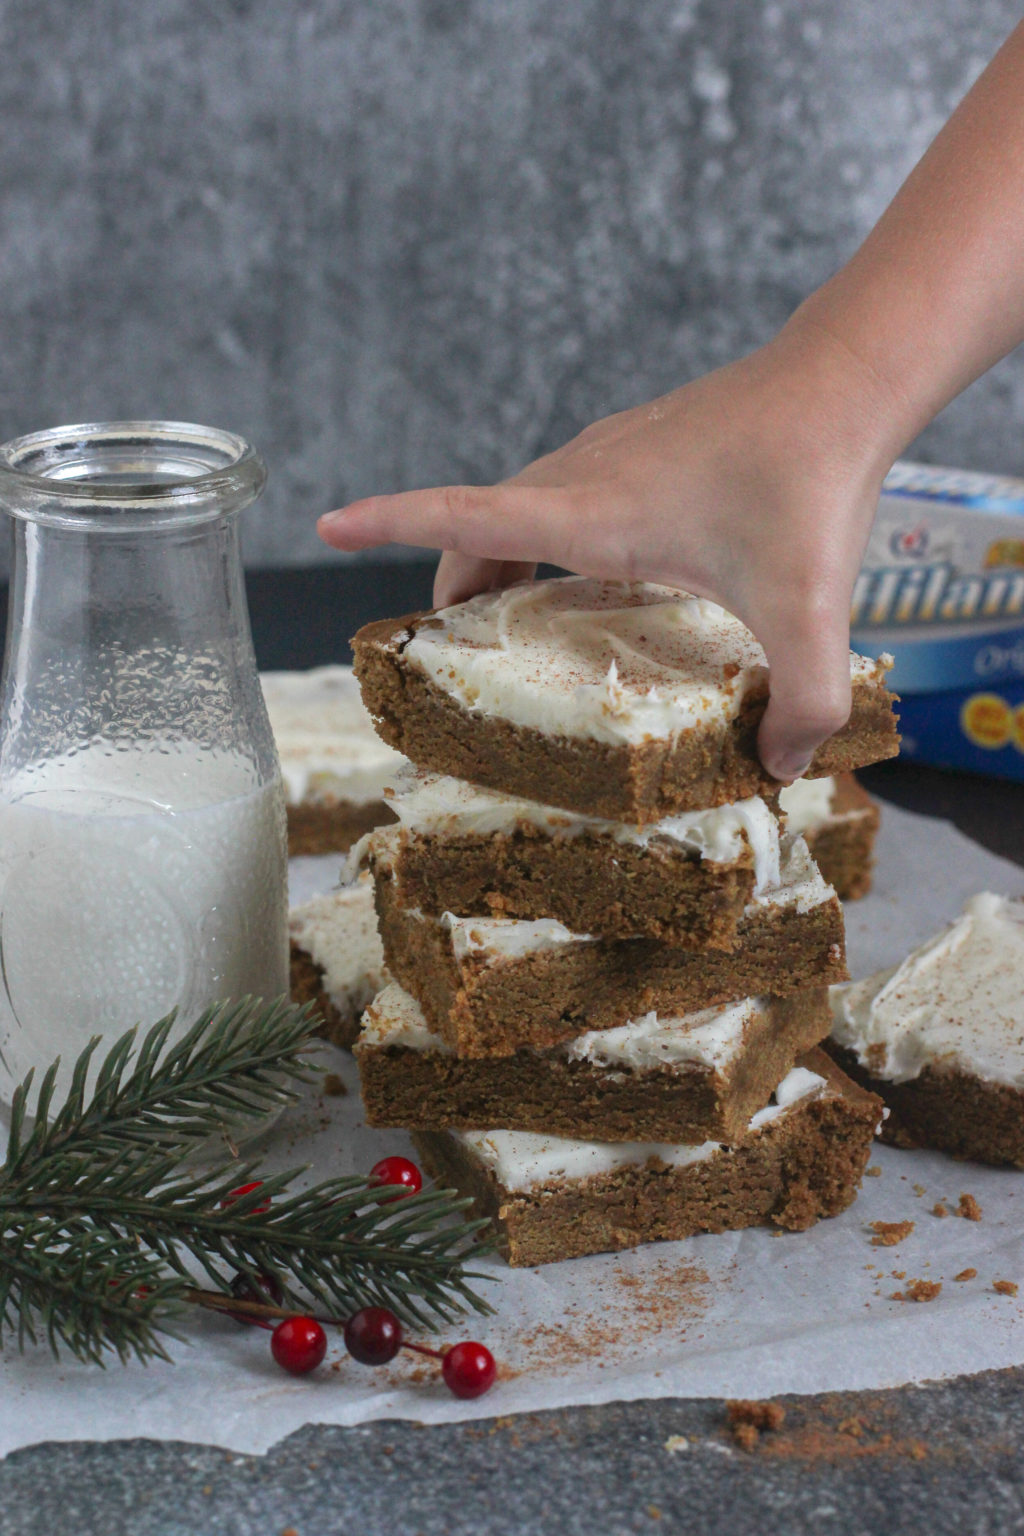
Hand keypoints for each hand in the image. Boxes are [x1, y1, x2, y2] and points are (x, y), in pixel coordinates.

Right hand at [319, 311, 900, 780]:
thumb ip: (799, 700)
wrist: (847, 376)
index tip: (326, 523)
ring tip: (520, 614)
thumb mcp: (808, 611)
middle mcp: (584, 475)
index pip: (459, 515)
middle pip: (480, 525)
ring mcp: (611, 449)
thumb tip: (779, 762)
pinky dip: (548, 529)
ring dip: (500, 553)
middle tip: (459, 648)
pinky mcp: (643, 440)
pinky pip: (564, 487)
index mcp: (590, 515)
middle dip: (452, 584)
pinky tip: (606, 564)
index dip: (387, 522)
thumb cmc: (809, 480)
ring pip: (522, 501)